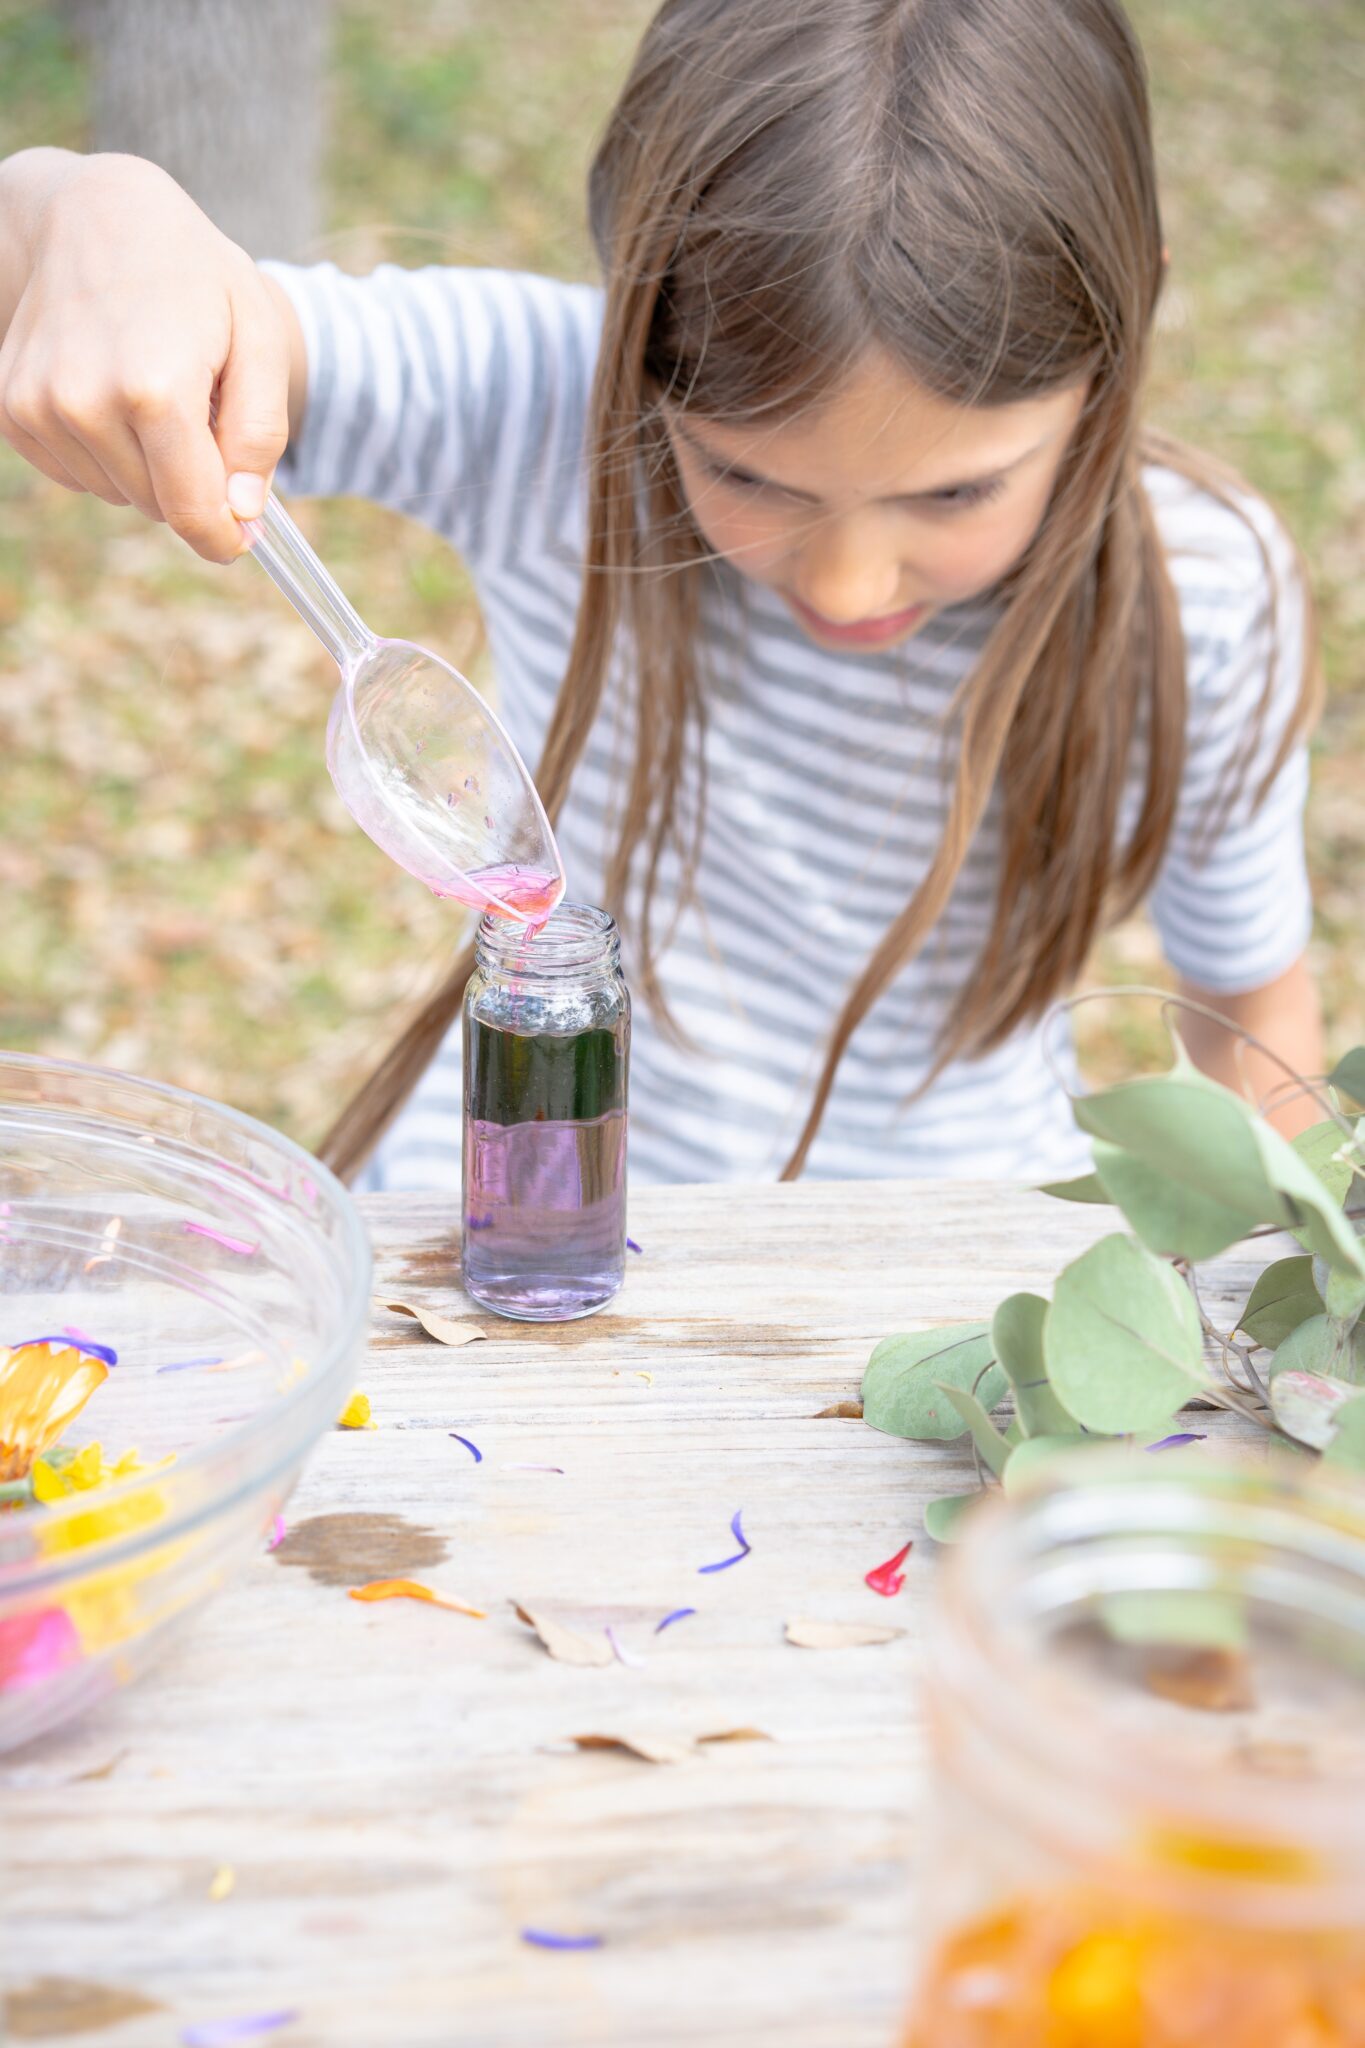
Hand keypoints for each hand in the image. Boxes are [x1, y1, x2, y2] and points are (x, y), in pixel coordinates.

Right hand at [0, 151, 291, 563]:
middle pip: (156, 506)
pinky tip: (112, 392)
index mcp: (154, 387)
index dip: (222, 537)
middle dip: (188, 478)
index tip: (239, 538)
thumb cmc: (192, 275)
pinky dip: (104, 451)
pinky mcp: (11, 409)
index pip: (191, 511)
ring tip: (151, 387)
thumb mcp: (256, 337)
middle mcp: (85, 401)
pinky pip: (75, 474)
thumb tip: (242, 514)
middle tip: (197, 406)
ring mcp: (38, 405)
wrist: (96, 215)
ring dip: (145, 463)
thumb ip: (259, 433)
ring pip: (116, 493)